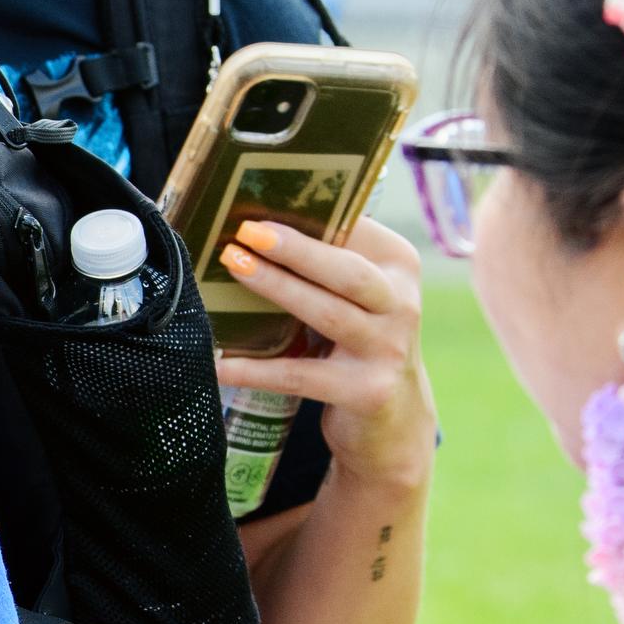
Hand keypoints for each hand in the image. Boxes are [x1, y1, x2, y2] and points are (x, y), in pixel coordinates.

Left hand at [212, 216, 432, 495]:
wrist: (394, 421)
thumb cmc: (359, 342)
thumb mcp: (358, 298)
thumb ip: (326, 266)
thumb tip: (255, 228)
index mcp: (399, 267)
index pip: (358, 231)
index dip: (314, 215)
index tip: (264, 203)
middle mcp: (402, 304)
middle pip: (347, 271)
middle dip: (296, 249)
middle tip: (247, 231)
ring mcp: (388, 350)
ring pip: (328, 313)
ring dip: (278, 288)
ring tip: (235, 267)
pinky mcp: (366, 392)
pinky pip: (301, 375)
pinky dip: (258, 370)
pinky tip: (221, 364)